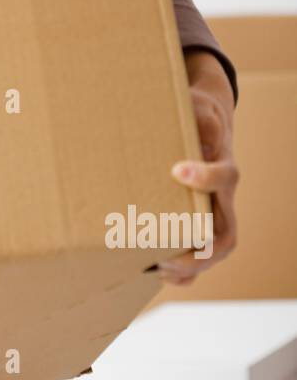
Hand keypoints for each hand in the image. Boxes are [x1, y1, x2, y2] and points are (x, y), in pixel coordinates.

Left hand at [160, 49, 238, 285]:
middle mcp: (223, 198)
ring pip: (214, 252)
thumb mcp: (196, 106)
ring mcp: (213, 216)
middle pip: (226, 234)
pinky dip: (181, 273)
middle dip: (198, 250)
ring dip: (188, 267)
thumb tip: (200, 129)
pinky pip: (199, 259)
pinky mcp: (198, 226)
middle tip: (161, 253)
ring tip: (154, 267)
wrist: (202, 127)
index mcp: (224, 166)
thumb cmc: (195, 117)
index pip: (225, 176)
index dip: (206, 176)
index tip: (178, 169)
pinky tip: (154, 273)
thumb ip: (199, 116)